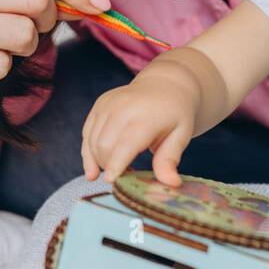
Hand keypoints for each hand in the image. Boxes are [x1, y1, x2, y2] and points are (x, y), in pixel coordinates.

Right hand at [81, 75, 197, 187]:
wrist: (165, 84)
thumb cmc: (175, 114)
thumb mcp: (180, 136)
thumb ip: (170, 159)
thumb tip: (171, 184)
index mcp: (146, 115)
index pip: (126, 143)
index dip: (116, 164)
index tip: (112, 182)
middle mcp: (123, 106)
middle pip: (104, 145)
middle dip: (109, 166)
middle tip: (127, 174)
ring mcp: (108, 103)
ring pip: (92, 141)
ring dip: (100, 160)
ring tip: (120, 166)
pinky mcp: (99, 104)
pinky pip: (87, 133)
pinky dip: (90, 151)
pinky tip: (99, 163)